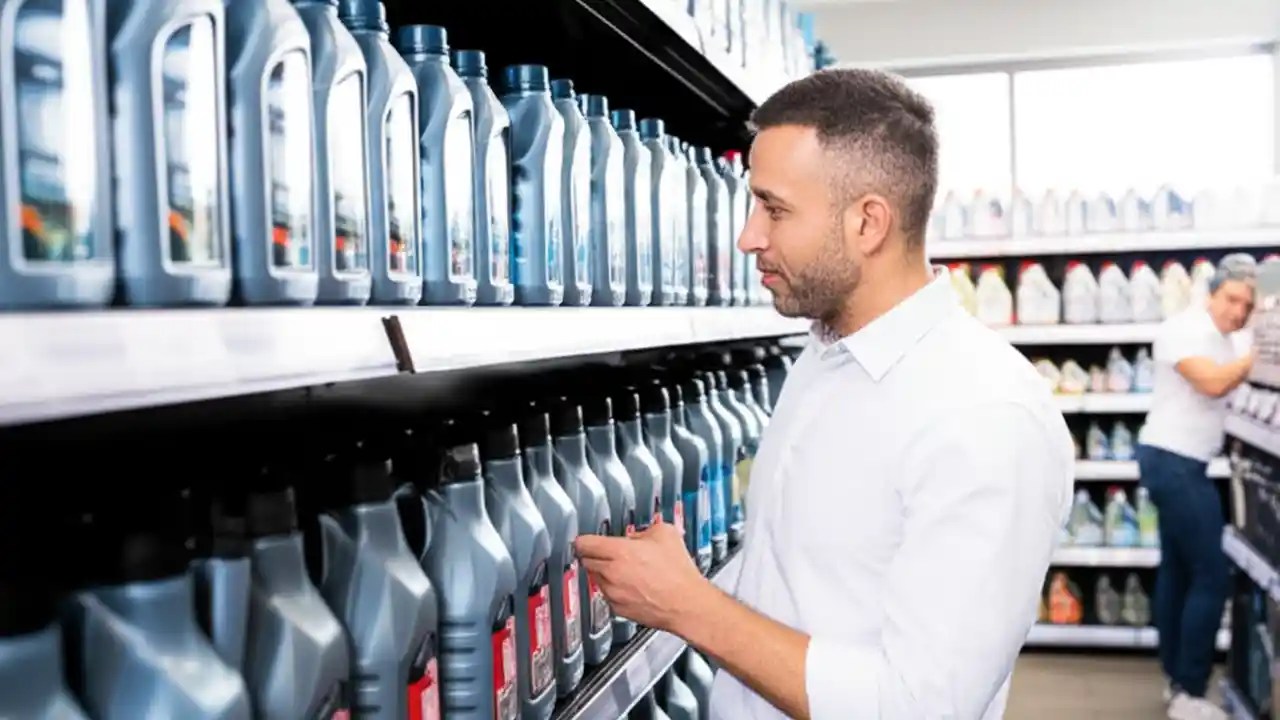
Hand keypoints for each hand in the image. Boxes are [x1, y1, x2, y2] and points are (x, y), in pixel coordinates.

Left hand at [574, 519, 711, 633]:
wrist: (686, 605)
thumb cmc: (678, 574)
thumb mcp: (665, 534)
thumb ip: (644, 529)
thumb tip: (637, 535)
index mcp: (619, 552)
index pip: (584, 544)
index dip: (584, 540)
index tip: (585, 539)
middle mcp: (610, 573)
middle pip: (586, 561)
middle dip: (595, 555)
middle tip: (609, 552)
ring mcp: (612, 593)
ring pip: (596, 578)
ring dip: (605, 572)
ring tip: (628, 570)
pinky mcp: (617, 609)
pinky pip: (608, 594)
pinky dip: (615, 589)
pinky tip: (633, 586)